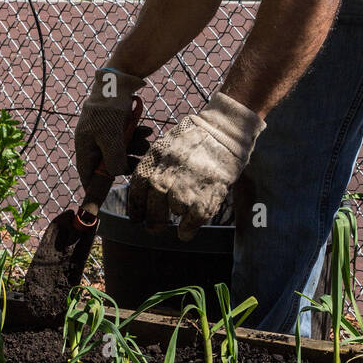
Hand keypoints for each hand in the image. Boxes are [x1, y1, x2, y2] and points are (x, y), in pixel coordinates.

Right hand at [74, 66, 147, 189]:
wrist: (118, 80)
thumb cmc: (109, 109)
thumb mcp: (111, 138)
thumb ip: (113, 160)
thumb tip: (117, 174)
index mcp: (85, 146)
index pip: (87, 174)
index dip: (96, 186)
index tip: (107, 196)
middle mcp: (93, 141)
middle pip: (108, 163)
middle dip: (126, 162)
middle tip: (140, 162)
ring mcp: (104, 133)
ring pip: (121, 150)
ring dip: (136, 148)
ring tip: (148, 142)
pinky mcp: (116, 124)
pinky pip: (128, 137)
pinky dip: (138, 136)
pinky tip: (148, 132)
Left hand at [127, 92, 264, 238]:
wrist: (227, 130)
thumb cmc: (200, 136)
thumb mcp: (171, 142)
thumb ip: (158, 163)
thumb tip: (149, 187)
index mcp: (156, 155)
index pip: (137, 185)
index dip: (136, 205)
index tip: (136, 217)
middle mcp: (168, 171)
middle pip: (152, 205)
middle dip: (152, 220)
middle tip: (154, 228)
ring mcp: (186, 184)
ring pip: (174, 211)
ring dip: (177, 214)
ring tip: (182, 212)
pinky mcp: (205, 196)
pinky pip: (191, 222)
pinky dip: (187, 230)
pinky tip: (187, 232)